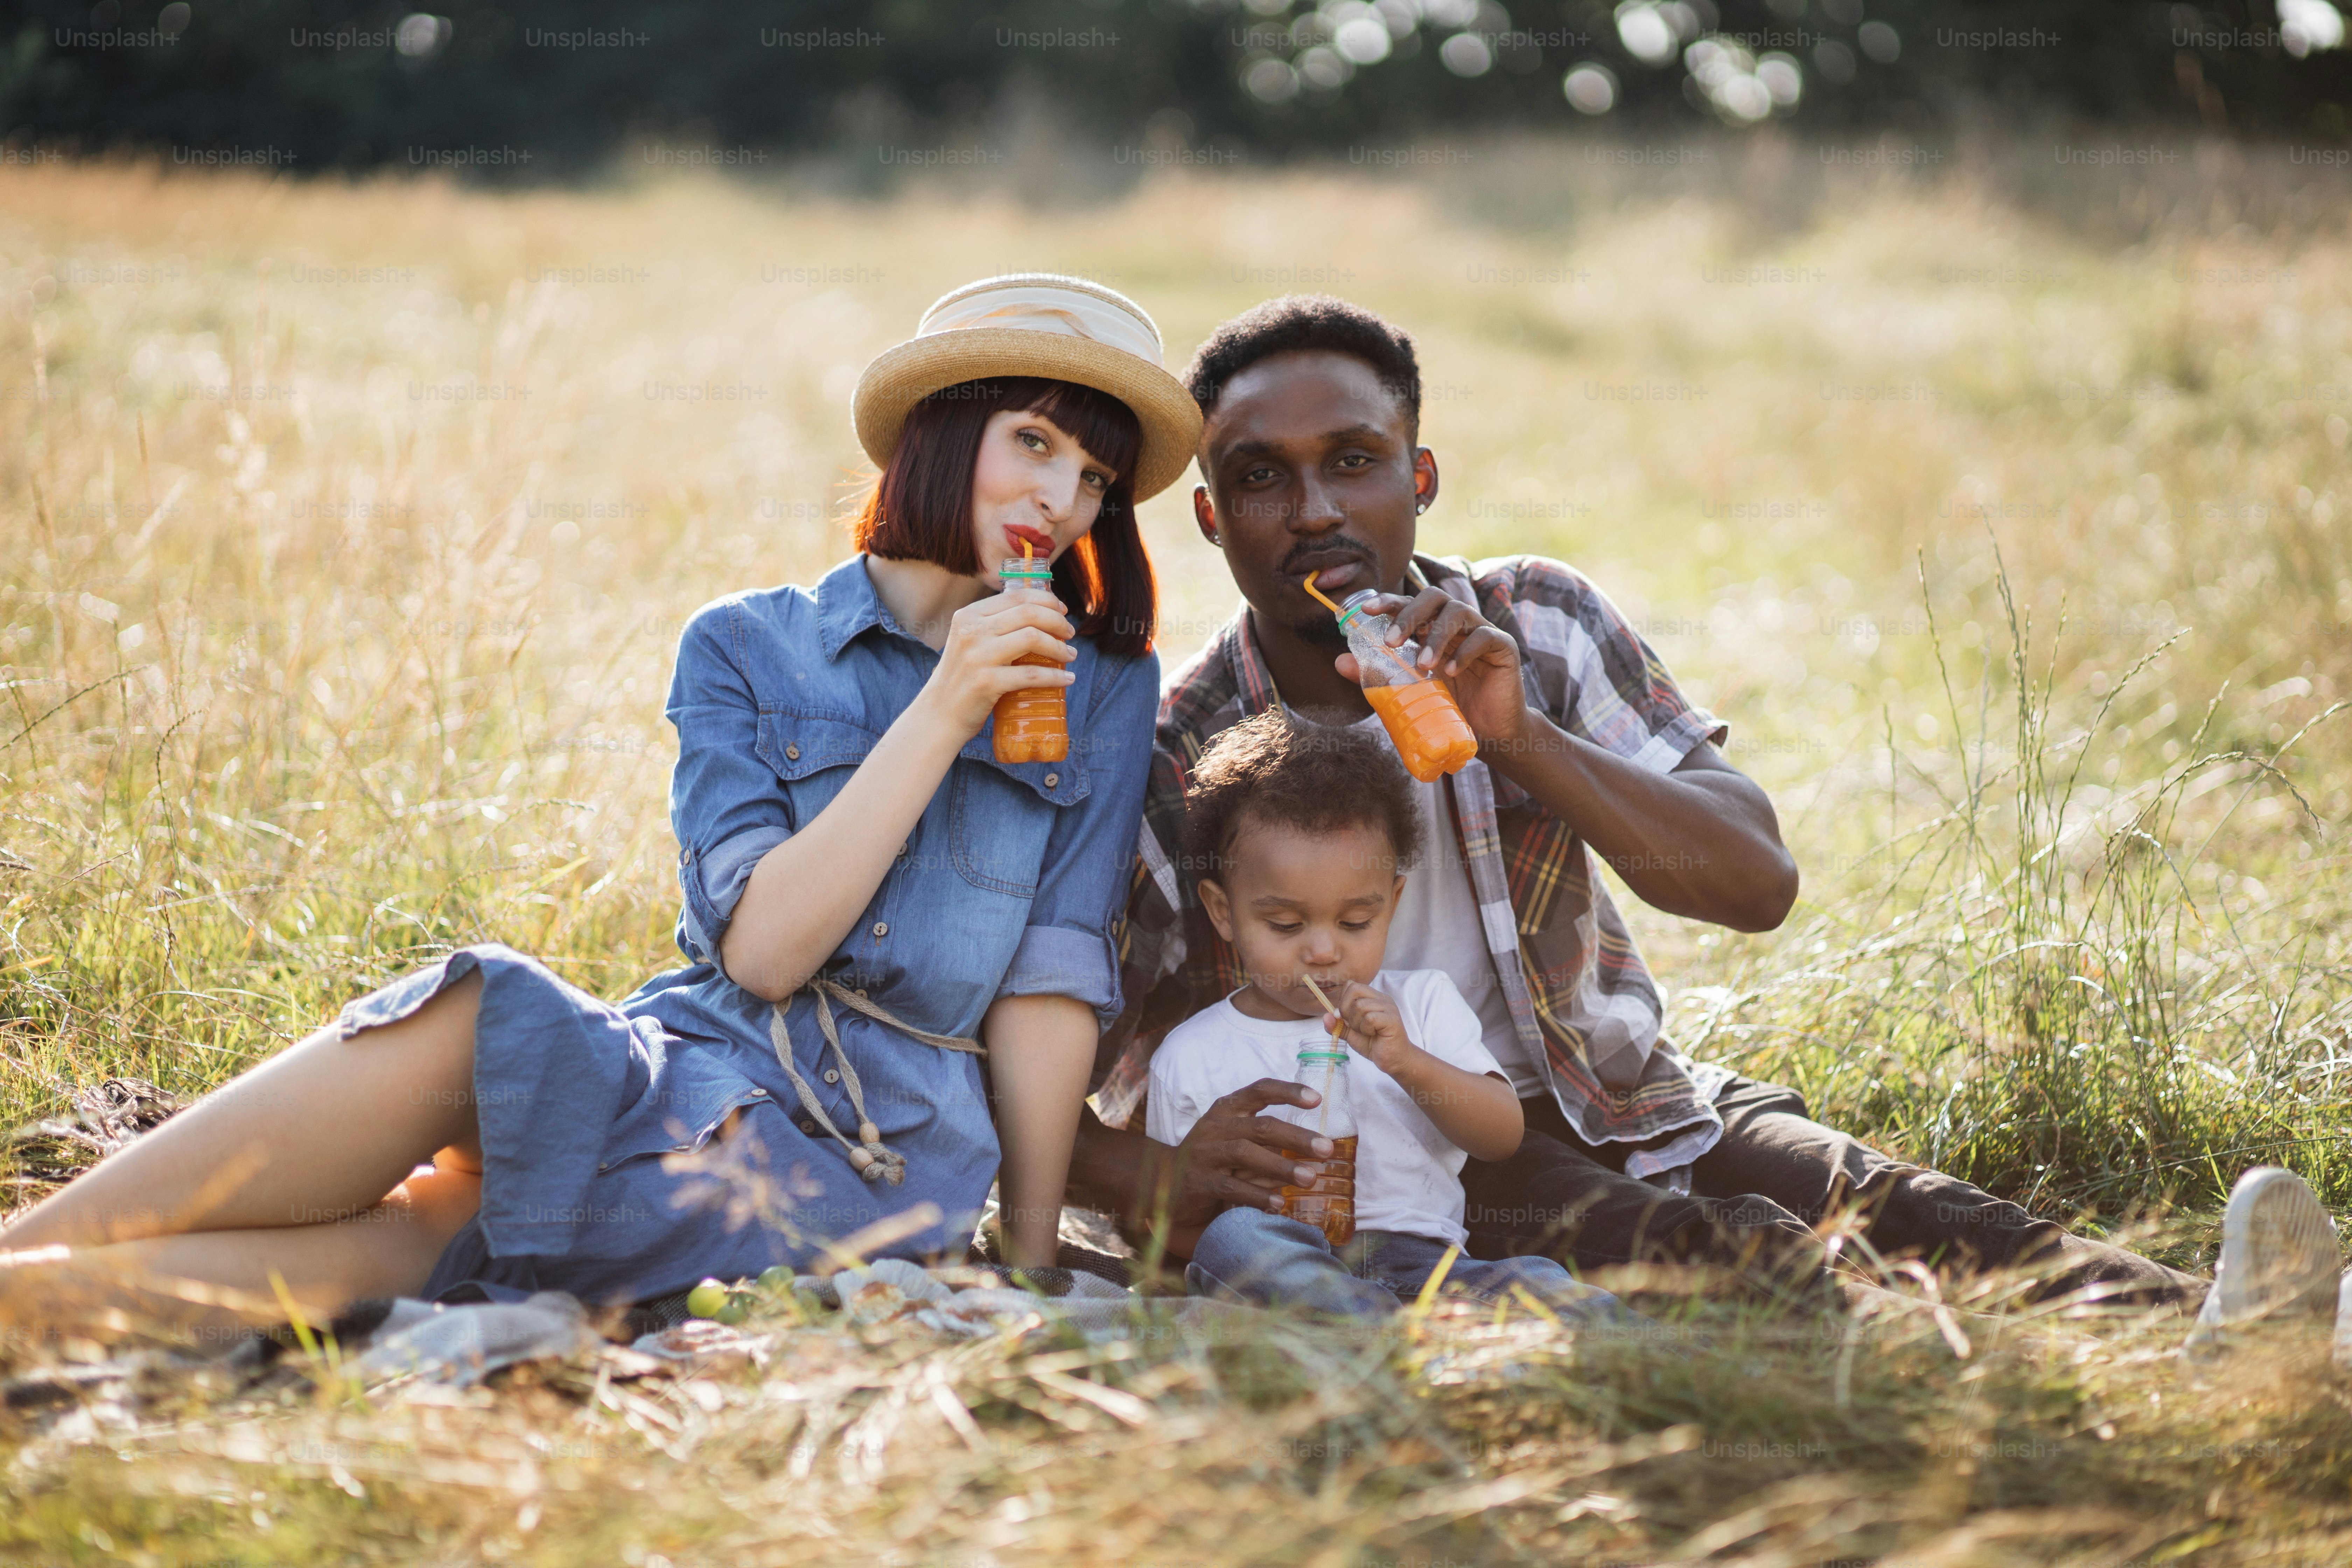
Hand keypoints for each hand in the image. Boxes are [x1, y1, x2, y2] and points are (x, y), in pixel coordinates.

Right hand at [917, 584, 1075, 735]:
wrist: (940, 714)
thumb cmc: (962, 677)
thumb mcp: (969, 641)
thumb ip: (993, 625)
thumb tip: (1038, 613)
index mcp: (969, 615)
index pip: (1016, 595)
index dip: (1046, 600)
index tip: (1062, 611)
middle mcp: (971, 631)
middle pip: (1029, 613)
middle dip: (1057, 622)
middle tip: (1069, 633)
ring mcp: (978, 656)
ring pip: (1033, 638)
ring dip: (1060, 647)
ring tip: (1070, 655)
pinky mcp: (987, 683)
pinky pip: (1032, 674)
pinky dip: (1056, 677)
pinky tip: (1067, 679)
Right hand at [1162, 1079, 1334, 1227]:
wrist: (1163, 1181)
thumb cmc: (1212, 1158)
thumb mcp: (1233, 1137)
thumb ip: (1265, 1136)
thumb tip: (1314, 1147)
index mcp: (1227, 1109)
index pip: (1259, 1090)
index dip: (1288, 1092)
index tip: (1317, 1100)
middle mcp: (1215, 1127)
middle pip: (1261, 1126)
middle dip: (1296, 1138)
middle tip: (1327, 1149)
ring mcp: (1205, 1153)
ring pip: (1246, 1154)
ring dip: (1281, 1167)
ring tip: (1310, 1178)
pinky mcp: (1198, 1182)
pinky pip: (1230, 1187)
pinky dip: (1256, 1195)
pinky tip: (1278, 1203)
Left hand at [1323, 979, 1411, 1076]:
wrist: (1394, 1060)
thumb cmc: (1374, 1045)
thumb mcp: (1351, 1034)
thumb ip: (1338, 1025)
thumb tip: (1325, 1017)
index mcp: (1373, 998)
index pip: (1351, 985)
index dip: (1343, 1001)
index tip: (1345, 1018)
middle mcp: (1382, 999)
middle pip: (1354, 989)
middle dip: (1346, 1009)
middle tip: (1354, 1026)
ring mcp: (1389, 1008)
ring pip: (1360, 1005)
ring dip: (1356, 1023)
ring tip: (1366, 1032)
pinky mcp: (1392, 1020)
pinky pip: (1370, 1018)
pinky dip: (1366, 1029)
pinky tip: (1373, 1035)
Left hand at [1333, 587, 1534, 743]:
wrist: (1490, 734)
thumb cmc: (1450, 708)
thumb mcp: (1410, 692)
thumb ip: (1378, 676)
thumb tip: (1339, 662)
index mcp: (1432, 629)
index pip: (1410, 604)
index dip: (1389, 601)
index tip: (1366, 610)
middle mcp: (1456, 624)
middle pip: (1434, 598)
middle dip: (1410, 615)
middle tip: (1392, 641)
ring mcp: (1481, 631)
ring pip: (1458, 612)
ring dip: (1436, 636)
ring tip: (1423, 665)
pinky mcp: (1504, 646)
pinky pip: (1484, 636)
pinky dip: (1464, 652)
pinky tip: (1451, 671)